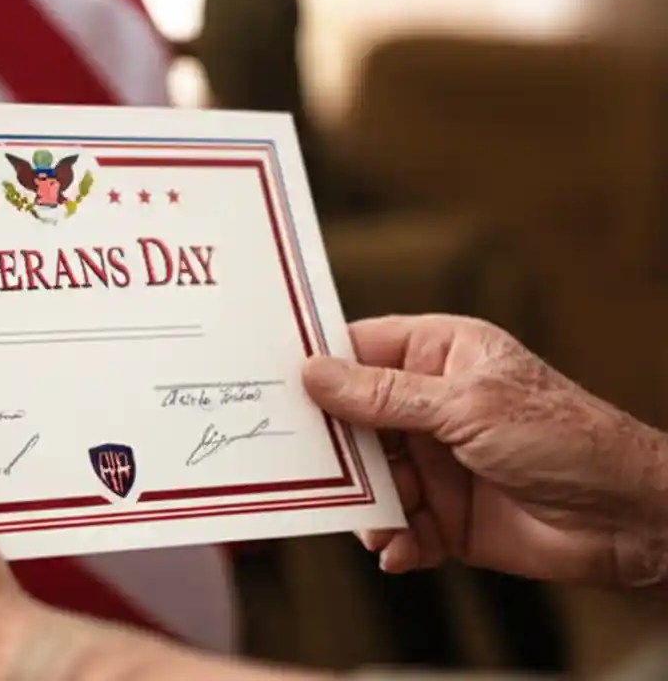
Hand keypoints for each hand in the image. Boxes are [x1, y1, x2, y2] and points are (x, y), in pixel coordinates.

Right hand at [302, 314, 667, 590]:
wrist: (628, 520)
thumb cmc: (564, 438)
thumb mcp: (466, 406)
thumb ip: (384, 396)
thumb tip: (313, 374)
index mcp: (440, 355)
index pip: (361, 349)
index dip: (317, 363)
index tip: (272, 381)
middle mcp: (430, 406)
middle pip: (352, 419)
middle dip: (332, 447)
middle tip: (298, 463)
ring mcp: (434, 462)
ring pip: (367, 479)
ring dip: (365, 504)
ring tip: (377, 522)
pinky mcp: (442, 516)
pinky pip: (395, 527)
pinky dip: (392, 542)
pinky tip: (400, 550)